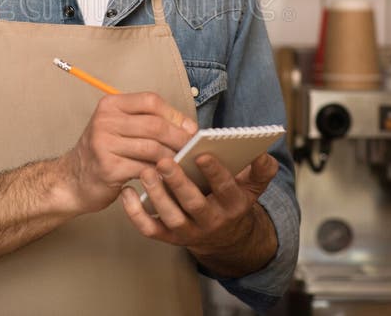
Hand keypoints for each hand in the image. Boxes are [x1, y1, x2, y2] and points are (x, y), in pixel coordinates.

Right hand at [59, 92, 196, 213]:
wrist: (72, 180)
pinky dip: (160, 174)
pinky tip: (167, 178)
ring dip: (173, 158)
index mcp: (110, 105)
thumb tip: (188, 126)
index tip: (190, 129)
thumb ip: (147, 122)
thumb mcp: (118, 128)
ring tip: (184, 164)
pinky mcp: (108, 168)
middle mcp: (105, 121)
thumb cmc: (103, 153)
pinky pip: (144, 168)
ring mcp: (104, 144)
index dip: (175, 115)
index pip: (151, 101)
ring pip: (152, 148)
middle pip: (155, 125)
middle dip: (179, 138)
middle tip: (193, 149)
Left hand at [120, 151, 278, 258]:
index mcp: (232, 205)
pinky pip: (150, 229)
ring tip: (145, 172)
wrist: (225, 237)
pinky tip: (126, 191)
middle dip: (179, 183)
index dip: (215, 173)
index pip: (225, 189)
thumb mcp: (252, 187)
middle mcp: (211, 221)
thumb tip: (263, 153)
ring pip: (171, 217)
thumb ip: (260, 170)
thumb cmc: (232, 200)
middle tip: (164, 161)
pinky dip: (135, 213)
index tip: (202, 154)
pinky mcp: (168, 237)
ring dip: (157, 196)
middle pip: (194, 204)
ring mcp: (188, 231)